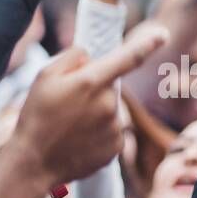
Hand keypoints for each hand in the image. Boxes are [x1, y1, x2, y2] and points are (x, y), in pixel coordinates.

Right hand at [0, 22, 168, 197]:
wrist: (33, 162)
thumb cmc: (36, 116)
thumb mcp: (44, 76)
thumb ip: (73, 57)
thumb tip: (91, 58)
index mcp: (91, 81)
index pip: (128, 57)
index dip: (148, 44)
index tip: (163, 34)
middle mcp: (108, 104)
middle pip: (111, 87)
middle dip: (95, 90)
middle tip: (69, 106)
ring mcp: (115, 127)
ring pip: (111, 109)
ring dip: (96, 113)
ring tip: (71, 126)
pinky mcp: (117, 147)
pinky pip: (113, 130)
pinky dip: (99, 133)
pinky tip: (79, 139)